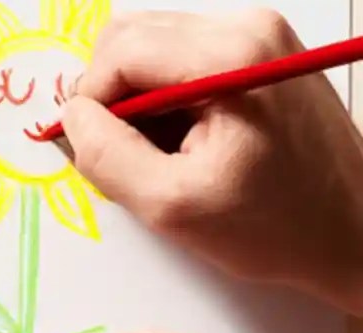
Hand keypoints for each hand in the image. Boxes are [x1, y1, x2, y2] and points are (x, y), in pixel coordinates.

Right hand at [62, 10, 362, 314]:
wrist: (353, 231)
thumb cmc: (276, 226)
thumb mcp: (172, 207)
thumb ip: (107, 156)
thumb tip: (71, 118)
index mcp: (231, 57)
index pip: (119, 50)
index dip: (91, 102)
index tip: (97, 150)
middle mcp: (247, 28)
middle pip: (131, 37)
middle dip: (112, 96)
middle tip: (127, 153)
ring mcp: (258, 35)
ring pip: (151, 47)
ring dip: (137, 99)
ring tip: (163, 151)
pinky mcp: (260, 51)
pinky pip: (181, 59)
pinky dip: (165, 99)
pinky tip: (186, 140)